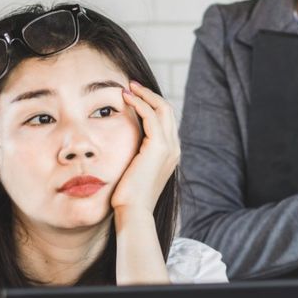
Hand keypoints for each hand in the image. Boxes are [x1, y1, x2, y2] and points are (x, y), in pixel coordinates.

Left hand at [111, 81, 179, 215]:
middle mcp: (174, 148)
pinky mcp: (159, 147)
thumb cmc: (129, 196)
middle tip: (131, 86)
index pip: (165, 120)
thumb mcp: (135, 171)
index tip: (133, 96)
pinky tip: (125, 99)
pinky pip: (151, 116)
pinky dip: (139, 103)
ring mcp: (169, 147)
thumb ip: (136, 156)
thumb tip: (123, 147)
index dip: (151, 105)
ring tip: (127, 87)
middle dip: (149, 95)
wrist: (134, 212)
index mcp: (170, 154)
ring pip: (162, 109)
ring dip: (144, 95)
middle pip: (167, 110)